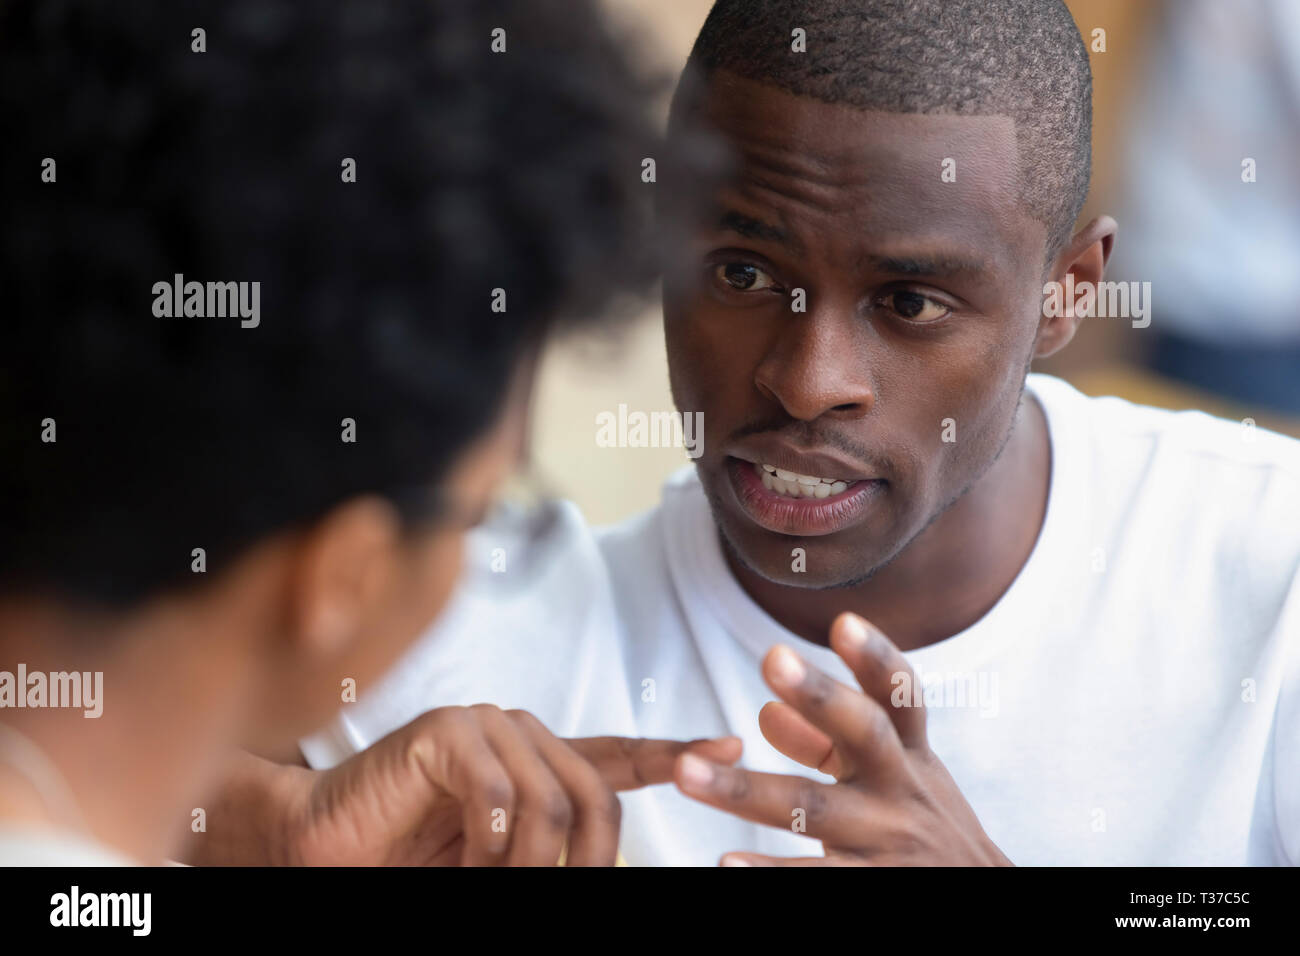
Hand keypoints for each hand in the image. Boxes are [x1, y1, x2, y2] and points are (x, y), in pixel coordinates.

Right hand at [286, 705, 741, 865]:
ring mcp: (483, 726)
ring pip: (552, 799)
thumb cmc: (410, 860)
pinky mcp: (445, 730)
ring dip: (531, 867)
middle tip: (567, 893)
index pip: (617, 756)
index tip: (729, 748)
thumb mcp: (501, 863)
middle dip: (589, 860)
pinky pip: (500, 793)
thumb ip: (551, 854)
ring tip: (495, 885)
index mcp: (538, 762)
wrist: (324, 850)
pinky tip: (467, 864)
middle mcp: (519, 734)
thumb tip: (602, 868)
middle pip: (595, 792)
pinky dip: (490, 846)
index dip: (673, 753)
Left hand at [672, 613, 1010, 865]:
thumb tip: (766, 713)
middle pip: (864, 734)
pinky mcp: (870, 888)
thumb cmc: (917, 823)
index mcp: (909, 752)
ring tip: (686, 772)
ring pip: (811, 811)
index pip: (899, 696)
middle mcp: (900, 789)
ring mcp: (886, 842)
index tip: (844, 622)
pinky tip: (726, 862)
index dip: (876, 658)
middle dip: (819, 695)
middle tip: (771, 655)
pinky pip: (815, 878)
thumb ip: (828, 742)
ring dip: (744, 790)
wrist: (976, 899)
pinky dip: (768, 872)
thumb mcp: (891, 775)